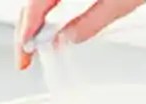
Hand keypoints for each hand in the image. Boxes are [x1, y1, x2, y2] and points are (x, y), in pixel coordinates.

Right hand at [15, 0, 145, 69]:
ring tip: (37, 44)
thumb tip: (69, 38)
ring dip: (36, 18)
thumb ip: (92, 20)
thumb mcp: (121, 1)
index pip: (35, 3)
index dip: (27, 31)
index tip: (24, 53)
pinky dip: (50, 6)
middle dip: (26, 27)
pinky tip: (53, 22)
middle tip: (25, 56)